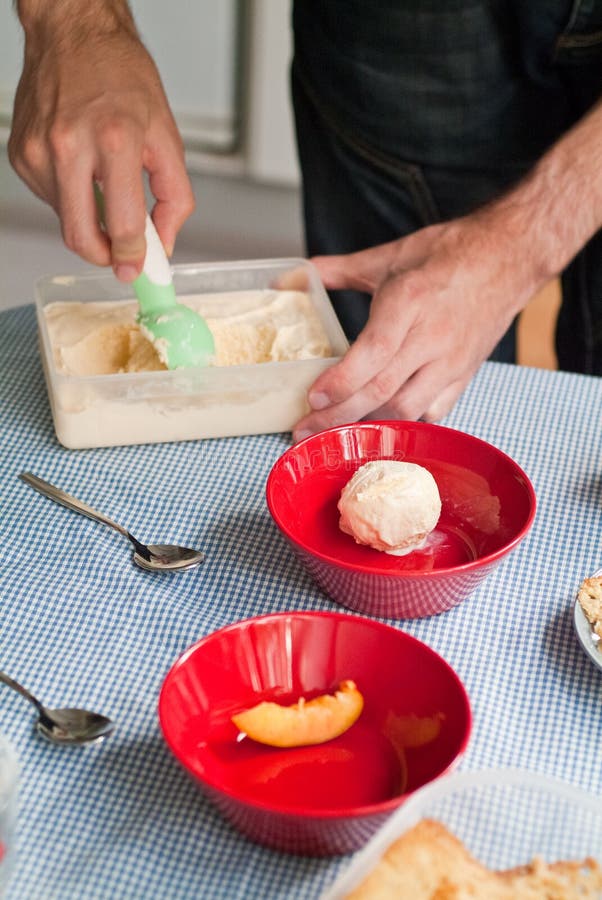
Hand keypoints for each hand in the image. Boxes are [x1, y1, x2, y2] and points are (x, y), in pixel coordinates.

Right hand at [8, 4, 193, 280]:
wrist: (75, 35)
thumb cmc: (123, 77)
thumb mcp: (166, 136)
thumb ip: (174, 197)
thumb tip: (164, 244)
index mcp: (116, 140)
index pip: (123, 224)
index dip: (133, 257)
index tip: (138, 270)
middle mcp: (71, 145)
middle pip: (81, 236)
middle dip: (104, 256)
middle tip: (120, 256)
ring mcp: (40, 150)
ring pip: (64, 220)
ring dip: (88, 218)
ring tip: (103, 181)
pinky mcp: (21, 153)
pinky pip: (50, 198)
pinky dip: (69, 196)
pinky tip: (80, 166)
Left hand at [293, 213, 541, 440]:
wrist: (510, 257)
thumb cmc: (449, 255)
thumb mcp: (390, 256)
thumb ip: (338, 270)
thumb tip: (293, 277)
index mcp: (409, 302)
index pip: (371, 354)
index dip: (340, 383)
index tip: (312, 398)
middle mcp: (431, 337)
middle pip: (382, 391)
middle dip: (339, 416)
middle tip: (306, 430)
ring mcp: (451, 361)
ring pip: (407, 409)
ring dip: (369, 424)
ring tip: (337, 430)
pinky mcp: (464, 375)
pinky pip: (433, 412)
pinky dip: (405, 422)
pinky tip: (379, 423)